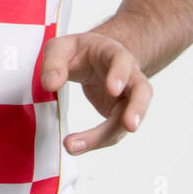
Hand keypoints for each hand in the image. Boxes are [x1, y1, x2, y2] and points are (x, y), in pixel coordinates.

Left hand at [40, 31, 152, 154]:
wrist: (94, 57)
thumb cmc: (79, 51)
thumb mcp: (61, 47)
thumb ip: (54, 62)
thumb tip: (50, 84)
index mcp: (114, 53)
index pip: (123, 61)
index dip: (120, 74)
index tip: (113, 90)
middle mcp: (129, 76)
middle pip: (142, 91)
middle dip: (137, 108)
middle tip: (129, 125)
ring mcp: (127, 97)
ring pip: (129, 118)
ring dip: (108, 134)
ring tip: (79, 146)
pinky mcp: (120, 114)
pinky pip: (113, 130)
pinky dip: (96, 140)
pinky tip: (77, 146)